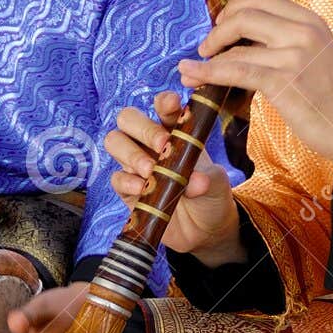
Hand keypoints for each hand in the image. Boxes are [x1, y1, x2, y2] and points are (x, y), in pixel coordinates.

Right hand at [104, 91, 241, 265]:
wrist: (205, 230)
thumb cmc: (211, 197)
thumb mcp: (217, 185)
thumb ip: (207, 179)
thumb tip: (195, 181)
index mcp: (175, 131)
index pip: (163, 106)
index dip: (163, 102)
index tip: (172, 104)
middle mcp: (150, 143)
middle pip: (128, 118)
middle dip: (143, 128)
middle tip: (163, 146)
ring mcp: (136, 165)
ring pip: (115, 141)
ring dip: (131, 153)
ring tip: (151, 170)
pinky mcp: (128, 191)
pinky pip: (116, 178)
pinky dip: (128, 181)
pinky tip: (143, 188)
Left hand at [178, 0, 332, 161]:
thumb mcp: (319, 55)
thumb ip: (290, 42)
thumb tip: (249, 42)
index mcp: (312, 21)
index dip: (234, 7)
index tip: (221, 23)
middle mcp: (303, 31)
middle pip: (245, 14)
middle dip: (217, 29)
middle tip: (205, 47)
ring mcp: (293, 55)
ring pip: (237, 47)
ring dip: (207, 57)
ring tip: (189, 68)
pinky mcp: (283, 81)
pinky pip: (237, 72)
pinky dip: (209, 73)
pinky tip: (194, 77)